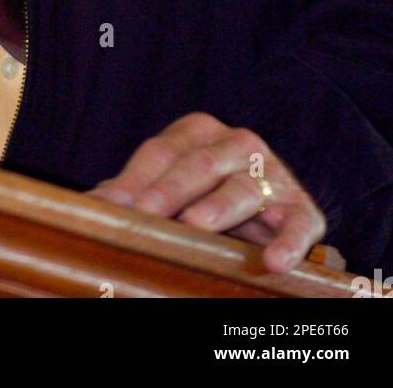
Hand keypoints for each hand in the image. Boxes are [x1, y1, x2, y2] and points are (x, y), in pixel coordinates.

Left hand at [88, 112, 326, 272]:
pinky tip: (273, 261)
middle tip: (145, 216)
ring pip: (243, 188)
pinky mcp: (303, 211)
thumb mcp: (169, 186)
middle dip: (169, 191)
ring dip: (219, 208)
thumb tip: (88, 206)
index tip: (114, 208)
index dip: (136, 181)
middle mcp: (238, 144)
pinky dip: (288, 242)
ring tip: (197, 225)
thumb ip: (132, 193)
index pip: (161, 153)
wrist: (275, 205)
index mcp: (199, 131)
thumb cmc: (206, 193)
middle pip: (197, 164)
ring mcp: (273, 175)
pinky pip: (298, 225)